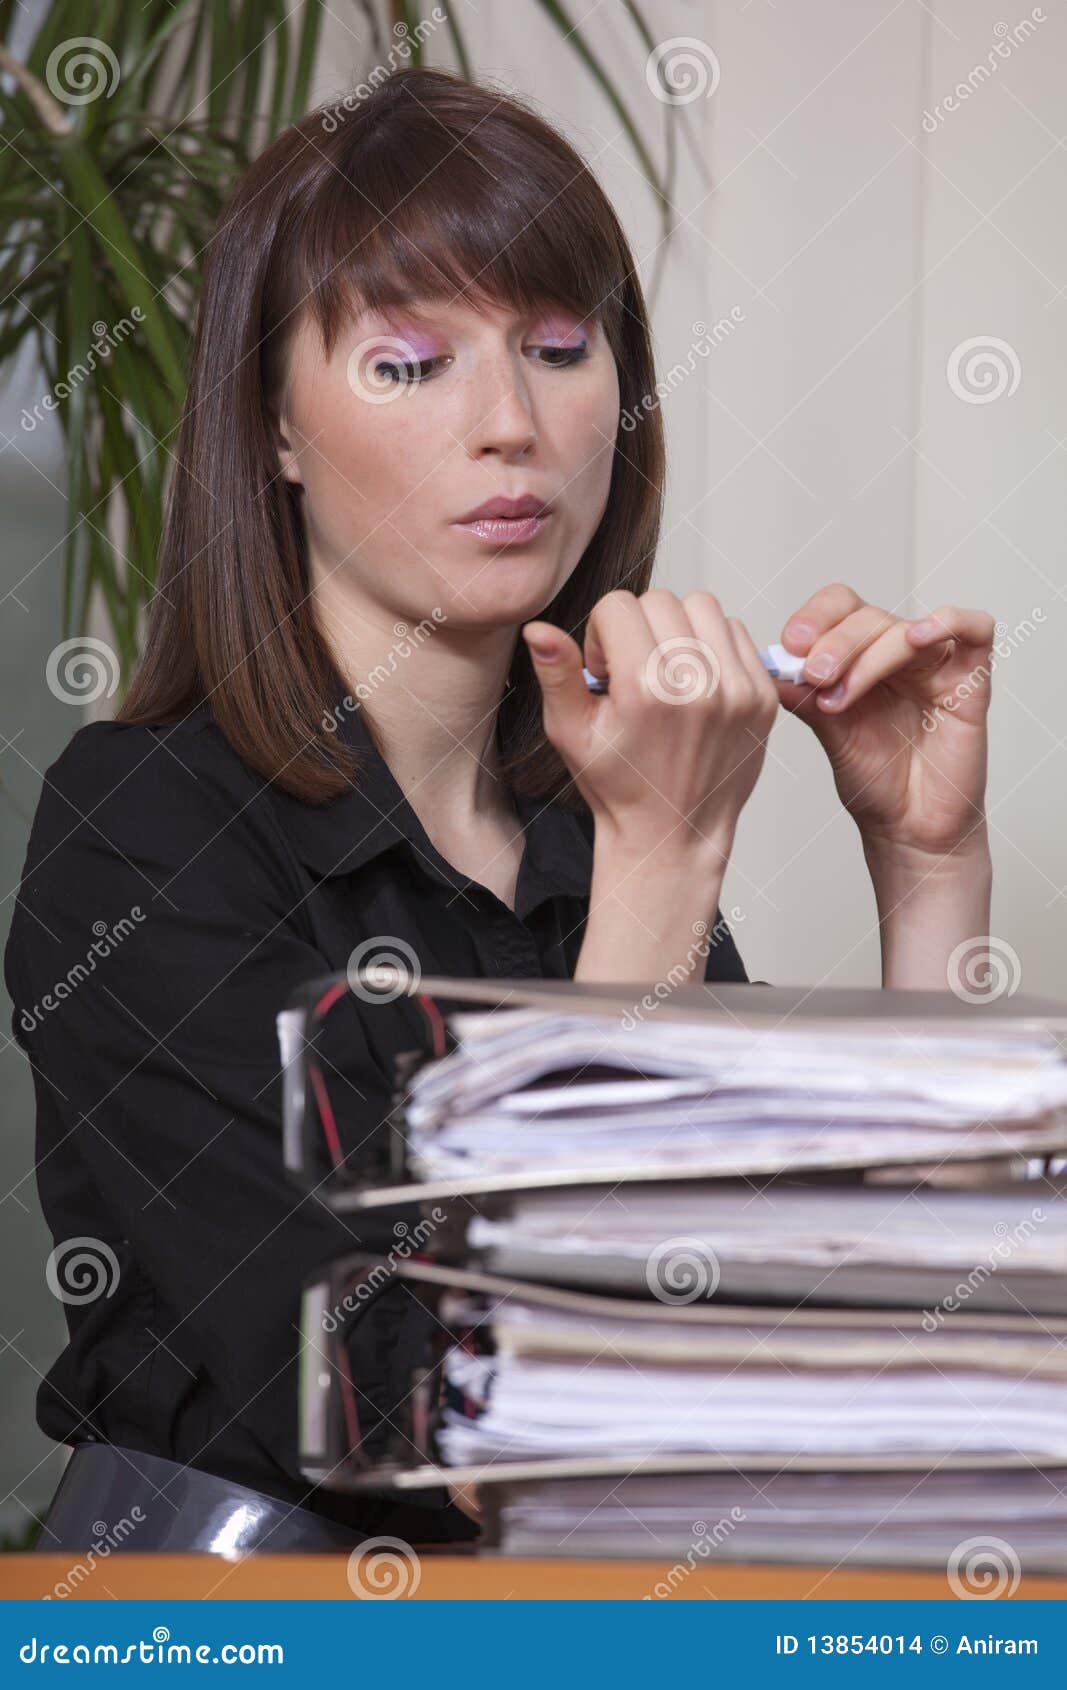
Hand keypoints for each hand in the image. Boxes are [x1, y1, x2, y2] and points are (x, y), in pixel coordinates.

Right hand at [522, 588, 778, 867]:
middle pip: (660, 600)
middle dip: (638, 626)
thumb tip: (537, 628)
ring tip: (666, 671)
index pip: (618, 605)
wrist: (673, 834)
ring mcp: (737, 689)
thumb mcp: (570, 733)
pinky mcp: (762, 696)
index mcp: (645, 689)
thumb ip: (555, 674)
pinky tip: (695, 681)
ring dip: (679, 628)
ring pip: (703, 606)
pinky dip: (713, 646)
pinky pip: (738, 633)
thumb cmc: (619, 786)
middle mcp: (696, 683)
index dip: (600, 634)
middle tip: (634, 672)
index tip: (605, 671)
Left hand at [775, 582, 995, 857]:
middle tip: (815, 676)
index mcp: (860, 656)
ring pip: (904, 629)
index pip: (839, 607)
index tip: (790, 645)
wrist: (910, 827)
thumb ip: (803, 696)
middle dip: (835, 643)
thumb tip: (768, 662)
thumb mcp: (828, 733)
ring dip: (868, 655)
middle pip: (868, 616)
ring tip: (840, 693)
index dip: (814, 617)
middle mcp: (896, 654)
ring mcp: (935, 664)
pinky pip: (976, 630)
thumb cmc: (875, 781)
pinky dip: (949, 621)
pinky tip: (917, 637)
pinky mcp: (971, 681)